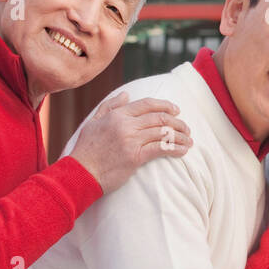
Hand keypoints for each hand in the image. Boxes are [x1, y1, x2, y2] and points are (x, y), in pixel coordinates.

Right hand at [68, 92, 192, 193]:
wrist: (80, 173)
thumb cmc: (86, 150)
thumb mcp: (94, 122)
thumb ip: (110, 106)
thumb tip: (127, 95)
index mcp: (117, 115)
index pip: (147, 104)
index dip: (165, 105)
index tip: (177, 110)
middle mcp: (126, 124)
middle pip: (159, 117)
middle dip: (177, 122)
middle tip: (187, 128)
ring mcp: (131, 140)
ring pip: (163, 132)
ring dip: (180, 136)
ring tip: (189, 141)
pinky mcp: (135, 157)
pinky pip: (161, 148)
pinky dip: (175, 148)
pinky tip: (183, 151)